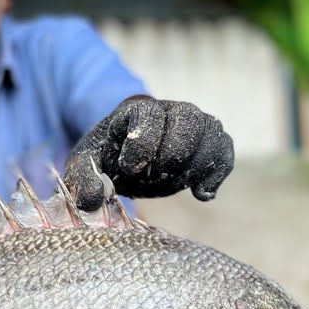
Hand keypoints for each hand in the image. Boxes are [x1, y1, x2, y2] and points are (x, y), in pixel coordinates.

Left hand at [63, 97, 234, 210]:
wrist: (127, 159)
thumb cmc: (106, 159)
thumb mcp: (84, 166)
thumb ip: (83, 179)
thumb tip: (94, 198)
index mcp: (136, 110)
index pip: (150, 115)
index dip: (142, 144)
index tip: (129, 169)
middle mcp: (171, 110)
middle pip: (188, 122)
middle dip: (171, 157)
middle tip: (151, 177)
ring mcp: (194, 123)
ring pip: (212, 134)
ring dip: (195, 167)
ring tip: (172, 184)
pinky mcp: (208, 142)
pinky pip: (225, 149)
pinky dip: (217, 173)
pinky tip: (201, 193)